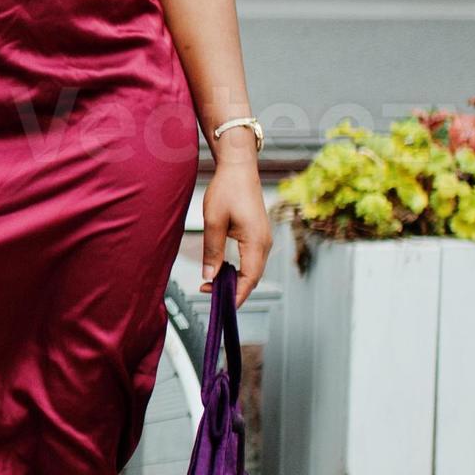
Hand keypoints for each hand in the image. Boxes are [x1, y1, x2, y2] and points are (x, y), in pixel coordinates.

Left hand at [200, 145, 269, 304]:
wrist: (239, 168)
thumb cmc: (227, 190)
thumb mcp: (213, 222)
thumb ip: (212, 251)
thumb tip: (209, 276)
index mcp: (257, 242)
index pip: (250, 279)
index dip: (236, 295)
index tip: (221, 306)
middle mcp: (265, 243)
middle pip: (253, 278)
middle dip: (233, 291)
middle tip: (209, 295)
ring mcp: (264, 240)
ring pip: (252, 270)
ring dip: (235, 280)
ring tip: (212, 285)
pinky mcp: (259, 235)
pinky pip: (251, 260)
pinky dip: (238, 270)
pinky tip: (222, 271)